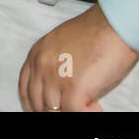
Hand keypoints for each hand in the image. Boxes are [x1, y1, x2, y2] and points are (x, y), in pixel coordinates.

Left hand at [18, 4, 138, 110]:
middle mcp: (41, 66)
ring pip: (53, 111)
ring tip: (87, 106)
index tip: (42, 110)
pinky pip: (73, 112)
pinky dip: (87, 114)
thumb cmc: (94, 32)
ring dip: (71, 112)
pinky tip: (96, 107)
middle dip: (51, 111)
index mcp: (36, 54)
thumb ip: (52, 63)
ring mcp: (56, 77)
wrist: (114, 25)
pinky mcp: (74, 87)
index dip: (33, 104)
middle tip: (69, 110)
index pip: (24, 89)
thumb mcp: (60, 43)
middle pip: (37, 102)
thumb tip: (55, 85)